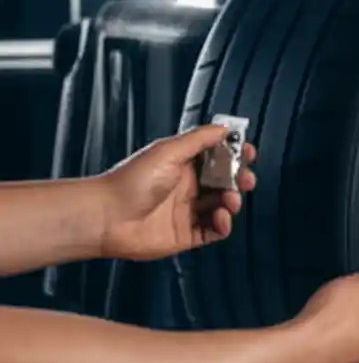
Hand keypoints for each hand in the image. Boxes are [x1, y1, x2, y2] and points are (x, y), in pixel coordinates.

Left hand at [97, 125, 257, 260]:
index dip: (234, 155)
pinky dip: (224, 225)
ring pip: (223, 206)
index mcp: (183, 165)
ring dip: (233, 201)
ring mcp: (188, 212)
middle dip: (240, 179)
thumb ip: (199, 139)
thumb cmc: (133, 180)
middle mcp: (188, 188)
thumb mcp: (168, 151)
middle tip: (246, 179)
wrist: (107, 217)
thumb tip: (225, 127)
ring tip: (230, 200)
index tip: (247, 152)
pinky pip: (214, 231)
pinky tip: (221, 217)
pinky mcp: (187, 235)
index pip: (217, 158)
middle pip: (225, 182)